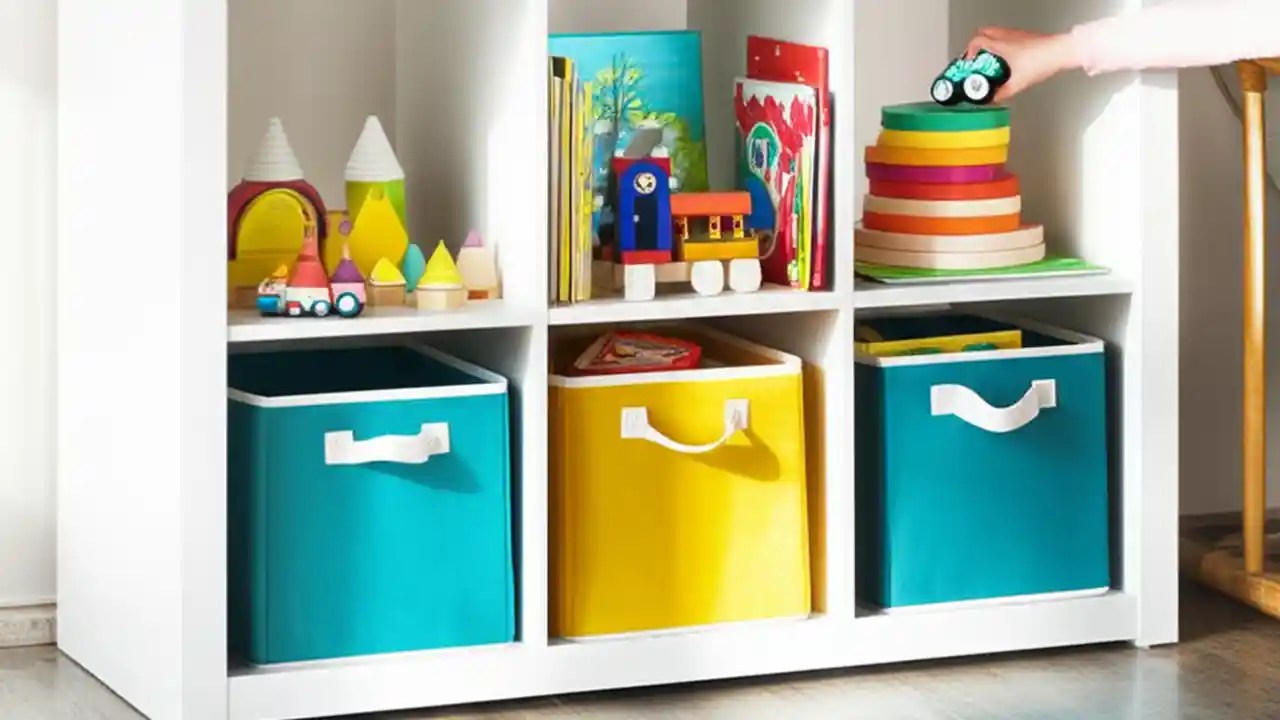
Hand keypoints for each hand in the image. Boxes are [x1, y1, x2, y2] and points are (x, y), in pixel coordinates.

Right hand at [964, 27, 1079, 101]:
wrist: (1061, 52)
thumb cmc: (1042, 61)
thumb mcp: (1018, 83)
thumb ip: (1002, 93)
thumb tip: (994, 99)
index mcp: (1001, 45)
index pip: (977, 41)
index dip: (969, 51)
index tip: (970, 61)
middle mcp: (1008, 36)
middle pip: (985, 33)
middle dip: (978, 45)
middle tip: (978, 58)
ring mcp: (1018, 35)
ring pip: (997, 34)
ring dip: (991, 45)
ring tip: (992, 60)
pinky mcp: (1027, 37)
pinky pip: (1009, 38)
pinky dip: (1004, 46)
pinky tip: (1009, 59)